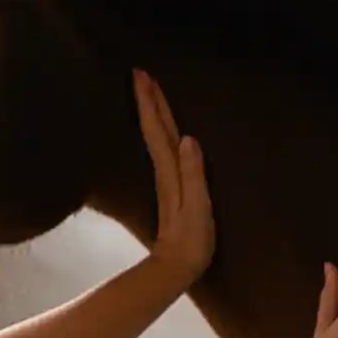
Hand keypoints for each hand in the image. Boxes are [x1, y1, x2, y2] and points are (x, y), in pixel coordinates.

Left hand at [135, 70, 214, 285]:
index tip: (142, 75)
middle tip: (141, 72)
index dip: (151, 103)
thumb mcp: (197, 207)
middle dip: (148, 99)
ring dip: (153, 112)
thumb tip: (189, 139)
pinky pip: (164, 149)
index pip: (159, 130)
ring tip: (150, 91)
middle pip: (154, 128)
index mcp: (171, 171)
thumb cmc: (191, 239)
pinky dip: (161, 132)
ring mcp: (166, 178)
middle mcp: (165, 170)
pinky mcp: (172, 186)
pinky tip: (165, 129)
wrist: (176, 266)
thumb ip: (194, 175)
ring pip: (157, 136)